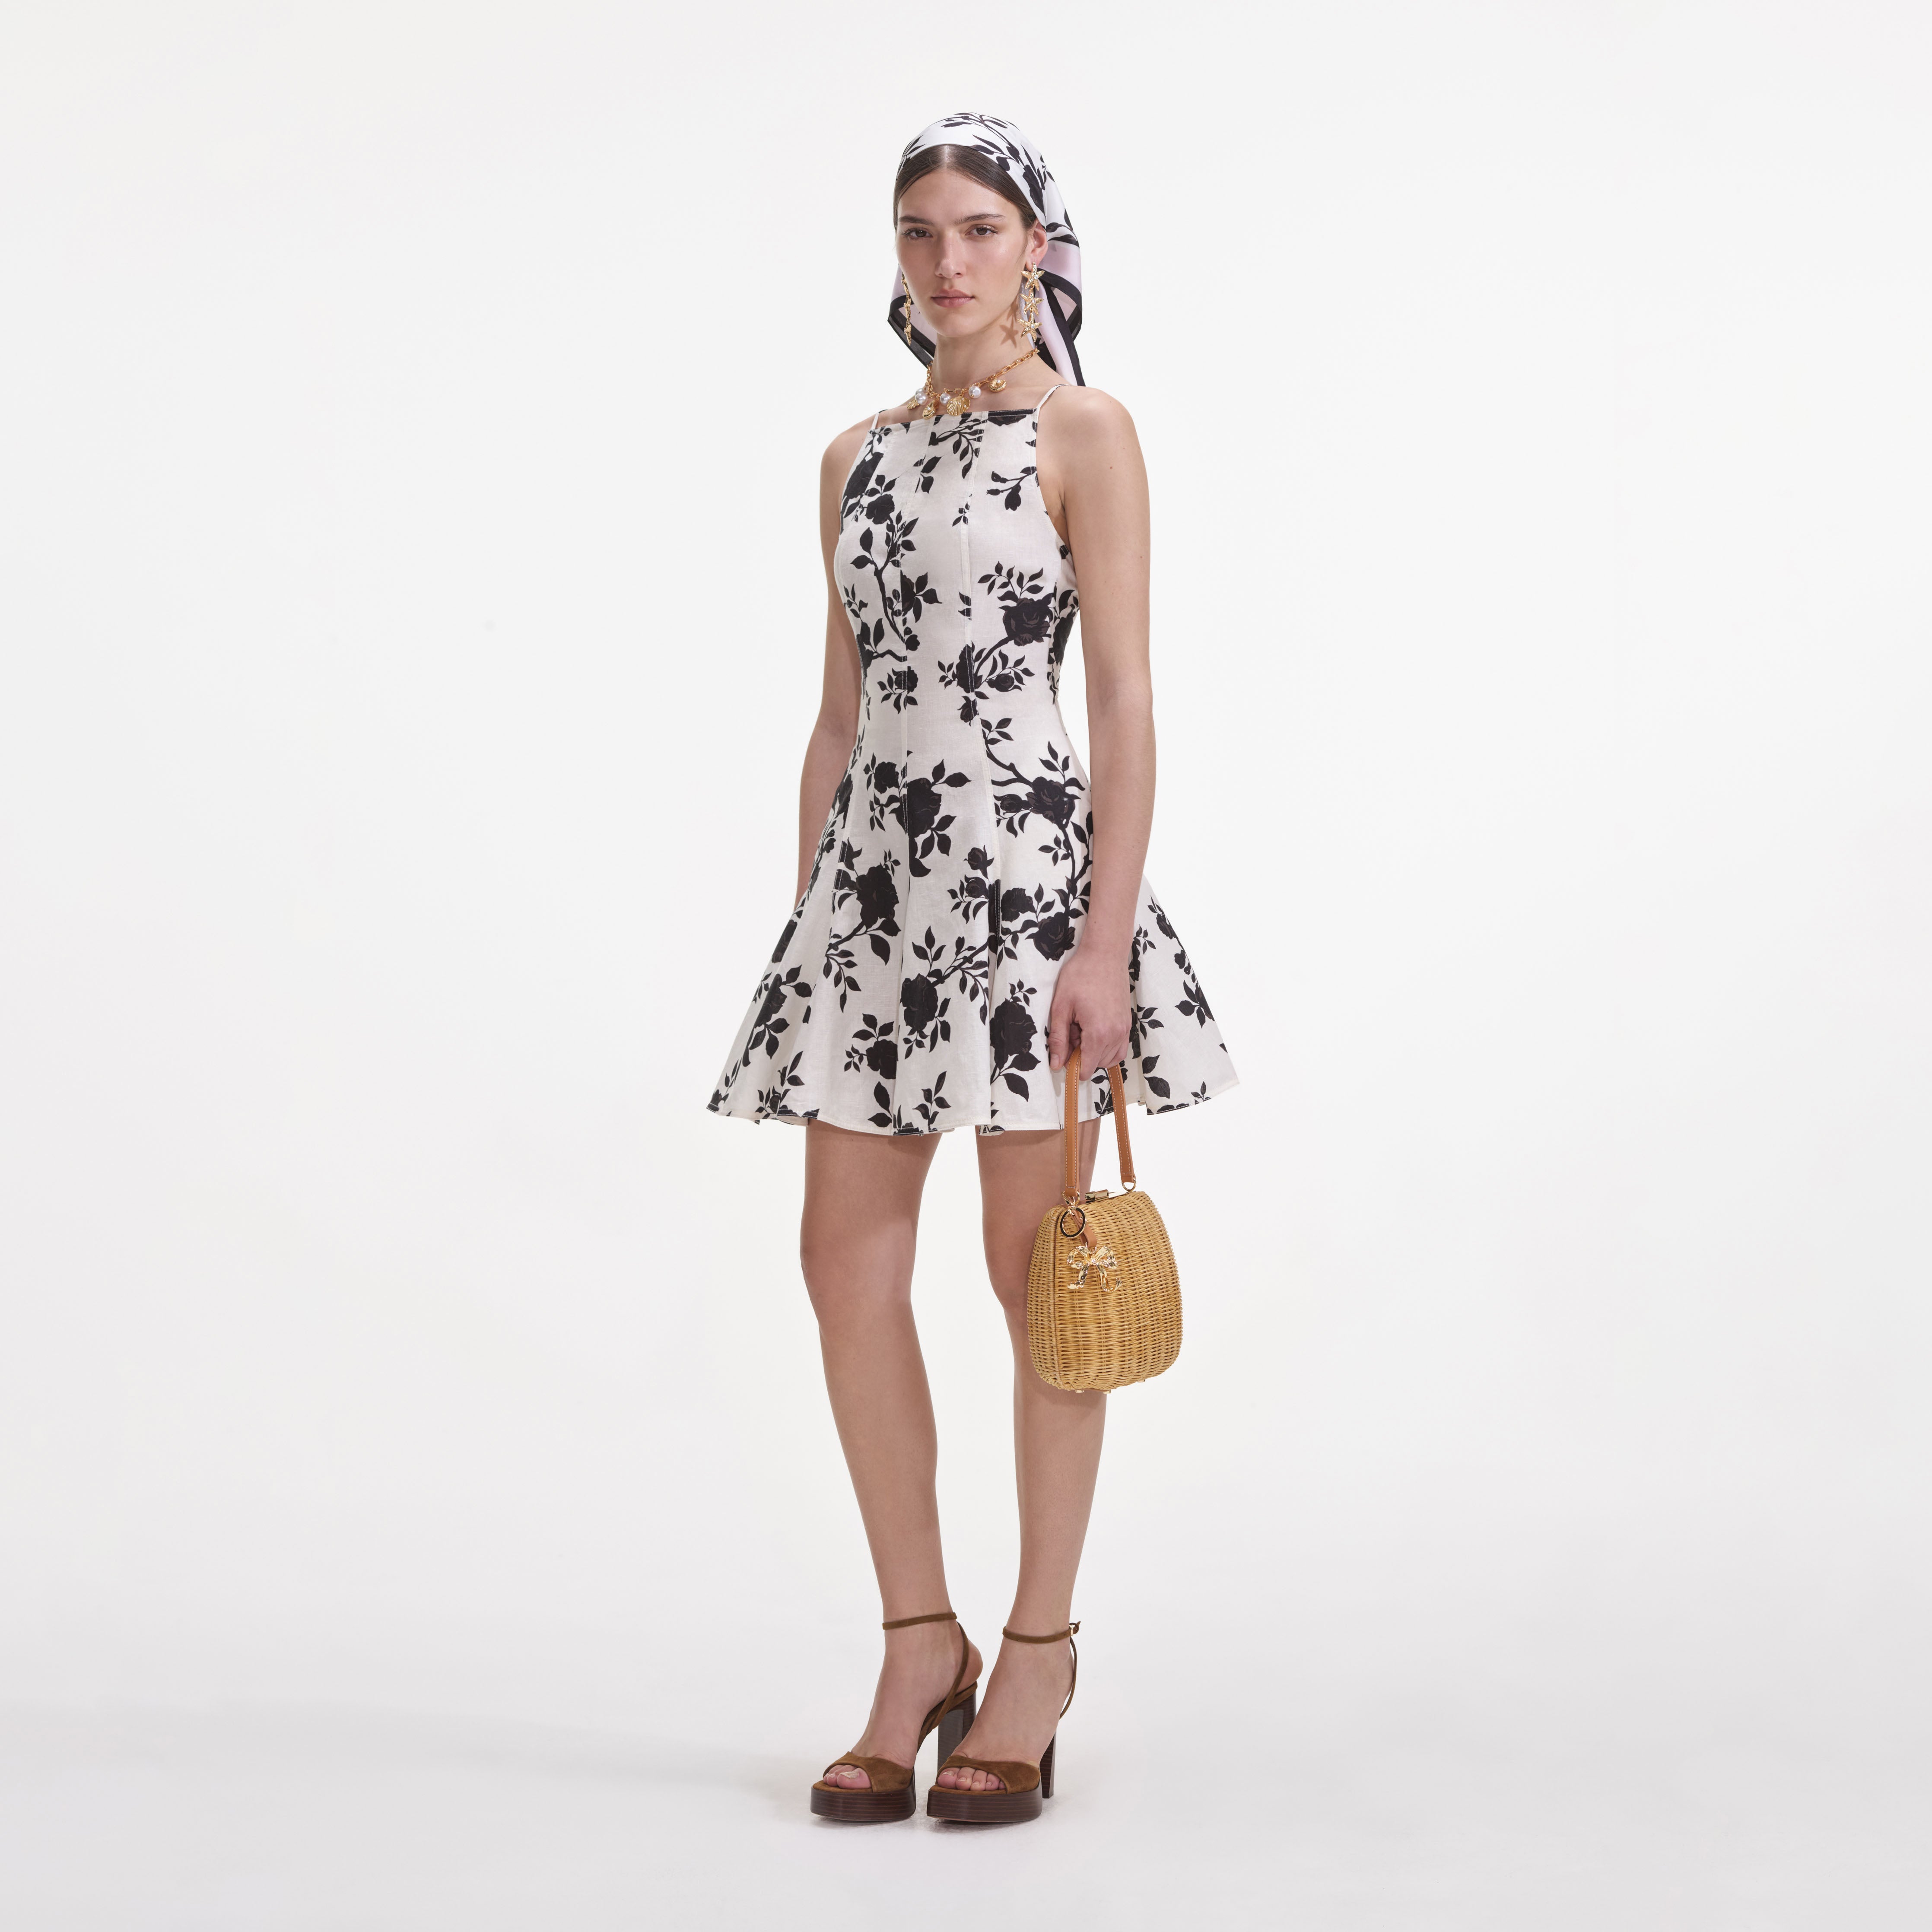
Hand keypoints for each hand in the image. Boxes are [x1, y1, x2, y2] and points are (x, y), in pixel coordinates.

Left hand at [1046, 944, 1130, 1074]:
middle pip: (1097, 1064)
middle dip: (1081, 1055)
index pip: (1087, 1069)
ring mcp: (1125, 1029)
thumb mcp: (1061, 1007)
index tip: (1063, 1049)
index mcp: (1098, 1033)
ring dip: (1094, 1052)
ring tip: (1082, 1029)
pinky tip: (1095, 1032)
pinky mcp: (1128, 1023)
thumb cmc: (1080, 976)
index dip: (1071, 1065)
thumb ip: (1059, 1039)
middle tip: (1072, 1030)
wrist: (1104, 954)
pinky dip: (1107, 1048)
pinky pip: (1120, 1048)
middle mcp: (1116, 1035)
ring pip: (1110, 1059)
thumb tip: (1056, 1064)